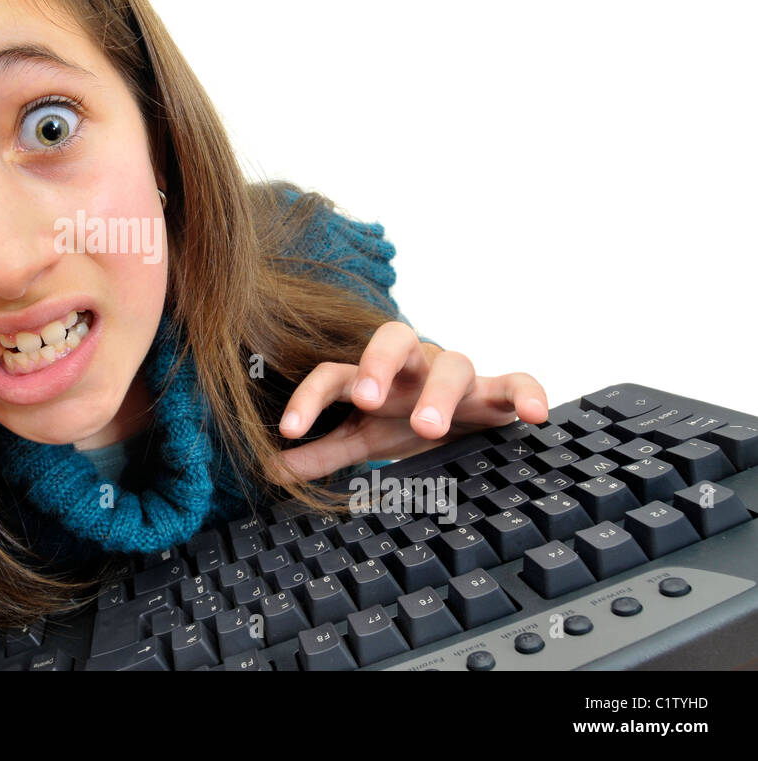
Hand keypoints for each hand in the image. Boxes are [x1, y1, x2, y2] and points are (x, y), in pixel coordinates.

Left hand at [271, 321, 548, 484]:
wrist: (463, 415)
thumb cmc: (405, 419)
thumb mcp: (363, 436)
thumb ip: (322, 450)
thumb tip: (273, 468)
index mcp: (372, 376)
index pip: (334, 374)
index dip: (308, 399)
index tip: (289, 431)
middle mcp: (412, 365)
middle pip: (392, 339)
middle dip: (378, 365)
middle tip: (369, 400)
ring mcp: (455, 374)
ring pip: (452, 363)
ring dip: (440, 392)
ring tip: (430, 426)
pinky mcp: (497, 390)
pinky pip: (516, 380)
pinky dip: (526, 392)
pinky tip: (535, 414)